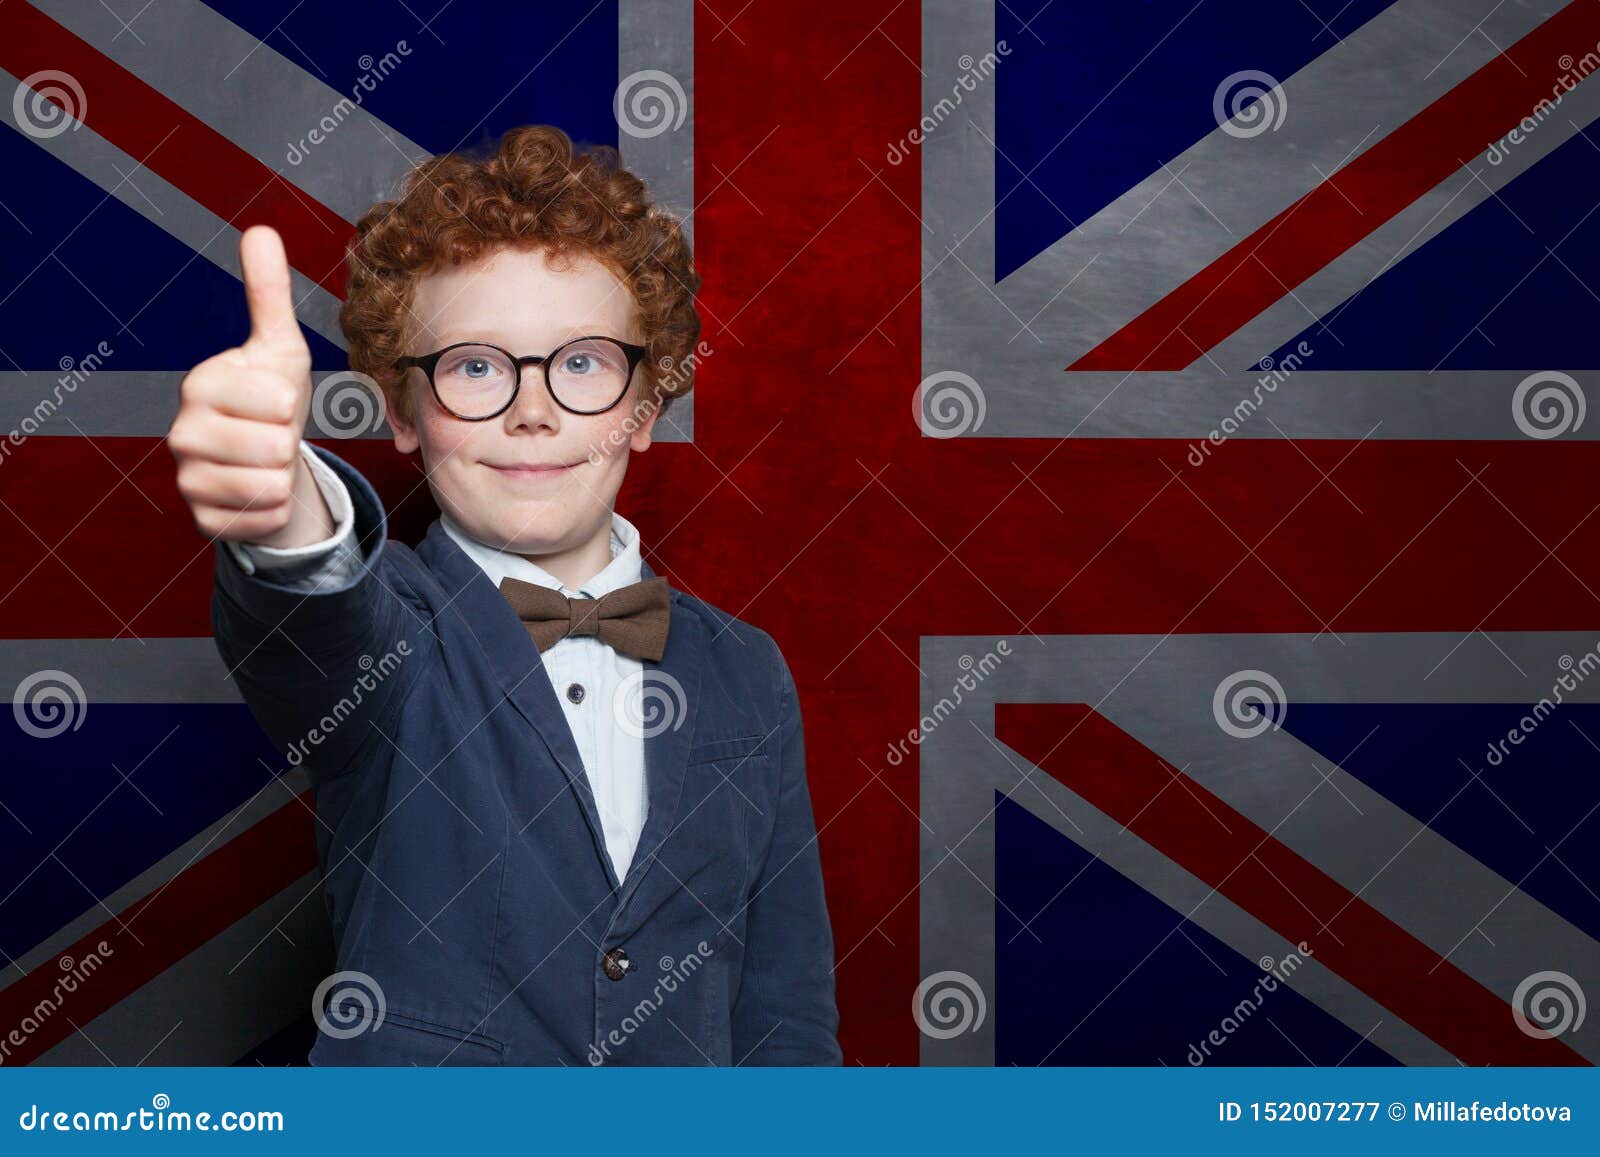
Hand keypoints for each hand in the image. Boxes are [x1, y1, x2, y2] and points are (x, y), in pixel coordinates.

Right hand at [168, 225, 329, 545]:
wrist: (264, 458)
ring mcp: (188, 480)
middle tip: (271, 435)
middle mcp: (181, 433)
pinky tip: (259, 490)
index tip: (271, 401)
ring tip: (266, 462)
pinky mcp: (204, 521)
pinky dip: (277, 508)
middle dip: (288, 442)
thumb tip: (260, 229)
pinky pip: (266, 519)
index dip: (290, 403)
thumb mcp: (279, 347)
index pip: (278, 400)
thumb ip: (268, 293)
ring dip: (283, 476)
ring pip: (272, 485)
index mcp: (200, 384)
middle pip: (276, 446)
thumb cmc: (270, 396)